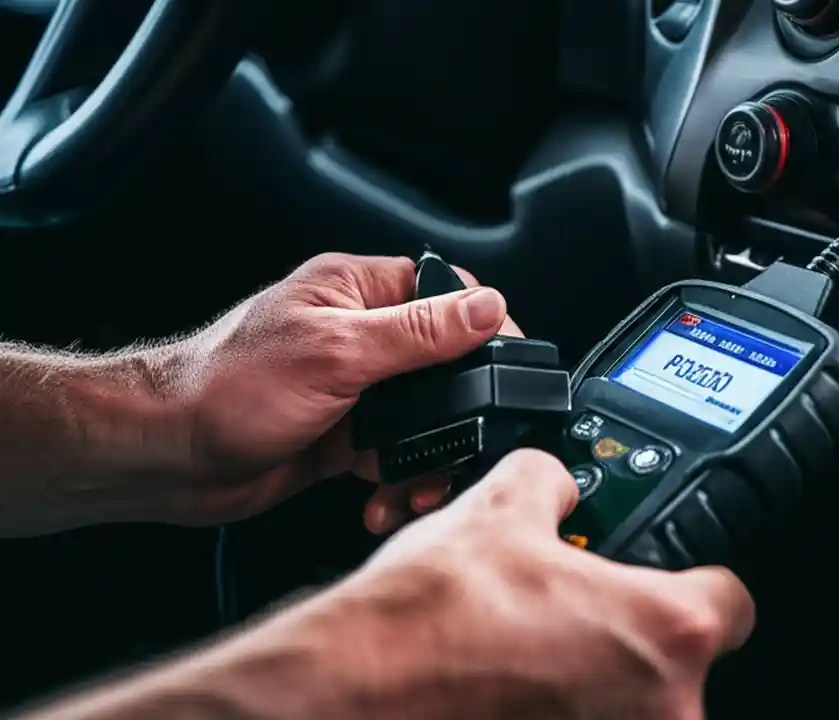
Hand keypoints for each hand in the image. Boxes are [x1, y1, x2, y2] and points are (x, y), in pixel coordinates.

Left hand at [171, 252, 521, 531]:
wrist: (167, 457)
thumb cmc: (225, 387)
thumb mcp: (337, 352)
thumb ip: (419, 333)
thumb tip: (488, 310)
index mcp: (355, 290)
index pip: (444, 293)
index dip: (481, 326)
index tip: (502, 365)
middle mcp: (359, 335)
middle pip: (444, 364)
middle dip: (459, 409)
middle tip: (463, 438)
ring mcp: (354, 388)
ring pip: (425, 418)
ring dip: (430, 455)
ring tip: (419, 483)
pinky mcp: (345, 436)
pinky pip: (395, 456)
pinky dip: (400, 480)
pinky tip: (387, 498)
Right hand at [300, 449, 755, 717]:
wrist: (348, 699)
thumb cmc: (427, 622)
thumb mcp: (499, 506)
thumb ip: (553, 483)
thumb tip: (556, 485)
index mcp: (667, 632)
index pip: (730, 603)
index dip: (695, 582)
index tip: (668, 582)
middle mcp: (663, 713)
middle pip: (680, 669)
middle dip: (631, 646)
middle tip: (575, 625)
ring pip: (631, 714)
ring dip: (595, 691)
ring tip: (531, 664)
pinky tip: (509, 700)